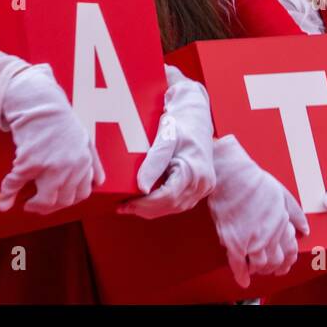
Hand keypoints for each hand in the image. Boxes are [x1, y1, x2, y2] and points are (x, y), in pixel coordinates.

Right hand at [0, 64, 104, 213]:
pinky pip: (16, 185)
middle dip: (49, 206)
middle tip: (38, 204)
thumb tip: (100, 182)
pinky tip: (3, 201)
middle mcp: (70, 167)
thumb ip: (94, 161)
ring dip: (34, 206)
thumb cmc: (61, 121)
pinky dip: (6, 195)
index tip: (57, 201)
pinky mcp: (29, 162)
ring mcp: (50, 166)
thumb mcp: (85, 139)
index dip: (67, 201)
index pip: (80, 194)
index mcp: (84, 162)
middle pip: (62, 201)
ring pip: (43, 201)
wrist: (40, 103)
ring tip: (27, 204)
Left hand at [119, 65, 215, 219]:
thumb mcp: (165, 139)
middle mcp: (202, 183)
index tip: (125, 205)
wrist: (196, 116)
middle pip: (170, 206)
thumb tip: (141, 188)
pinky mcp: (200, 187)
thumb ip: (154, 163)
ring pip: (175, 207)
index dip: (144, 205)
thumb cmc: (180, 124)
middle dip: (145, 209)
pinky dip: (162, 205)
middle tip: (123, 207)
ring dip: (152, 209)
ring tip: (131, 205)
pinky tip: (146, 201)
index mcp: (194, 171)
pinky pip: (180, 203)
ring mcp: (204, 187)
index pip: (166, 198)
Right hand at [207, 135, 308, 288]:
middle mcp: (269, 235)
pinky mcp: (234, 242)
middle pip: (275, 261)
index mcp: (282, 223)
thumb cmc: (254, 180)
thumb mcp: (282, 194)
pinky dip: (241, 275)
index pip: (290, 250)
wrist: (231, 176)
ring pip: (260, 265)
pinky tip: (243, 279)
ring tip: (255, 269)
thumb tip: (305, 228)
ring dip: (258, 270)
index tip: (285, 263)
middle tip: (271, 269)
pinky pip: (239, 265)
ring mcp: (252, 240)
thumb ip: (295, 213)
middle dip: (274, 267)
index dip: (288, 259)